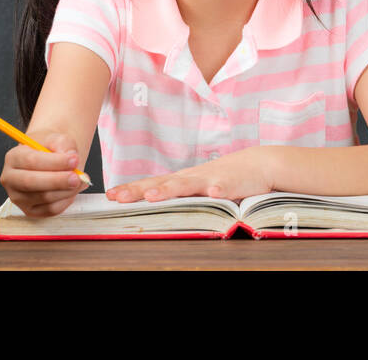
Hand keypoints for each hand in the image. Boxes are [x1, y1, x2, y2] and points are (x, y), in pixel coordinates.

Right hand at [0, 132, 86, 217]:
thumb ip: (63, 145)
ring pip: (44, 198)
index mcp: (13, 157)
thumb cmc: (51, 149)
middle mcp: (10, 179)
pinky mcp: (30, 211)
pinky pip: (50, 210)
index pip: (31, 161)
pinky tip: (73, 190)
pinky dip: (66, 200)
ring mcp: (18, 197)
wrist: (49, 160)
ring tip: (80, 180)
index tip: (74, 160)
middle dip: (57, 181)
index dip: (54, 162)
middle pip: (31, 182)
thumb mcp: (57, 139)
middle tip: (77, 177)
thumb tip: (72, 159)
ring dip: (66, 190)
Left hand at [106, 147, 273, 203]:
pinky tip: (213, 195)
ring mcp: (211, 179)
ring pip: (187, 185)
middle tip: (117, 197)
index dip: (131, 189)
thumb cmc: (225, 177)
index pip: (152, 184)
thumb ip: (179, 194)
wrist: (259, 164)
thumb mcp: (198, 186)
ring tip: (151, 197)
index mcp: (182, 180)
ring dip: (169, 191)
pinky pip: (224, 188)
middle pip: (161, 183)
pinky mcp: (232, 184)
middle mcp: (192, 178)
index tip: (109, 196)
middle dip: (138, 191)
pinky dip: (219, 190)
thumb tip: (152, 202)